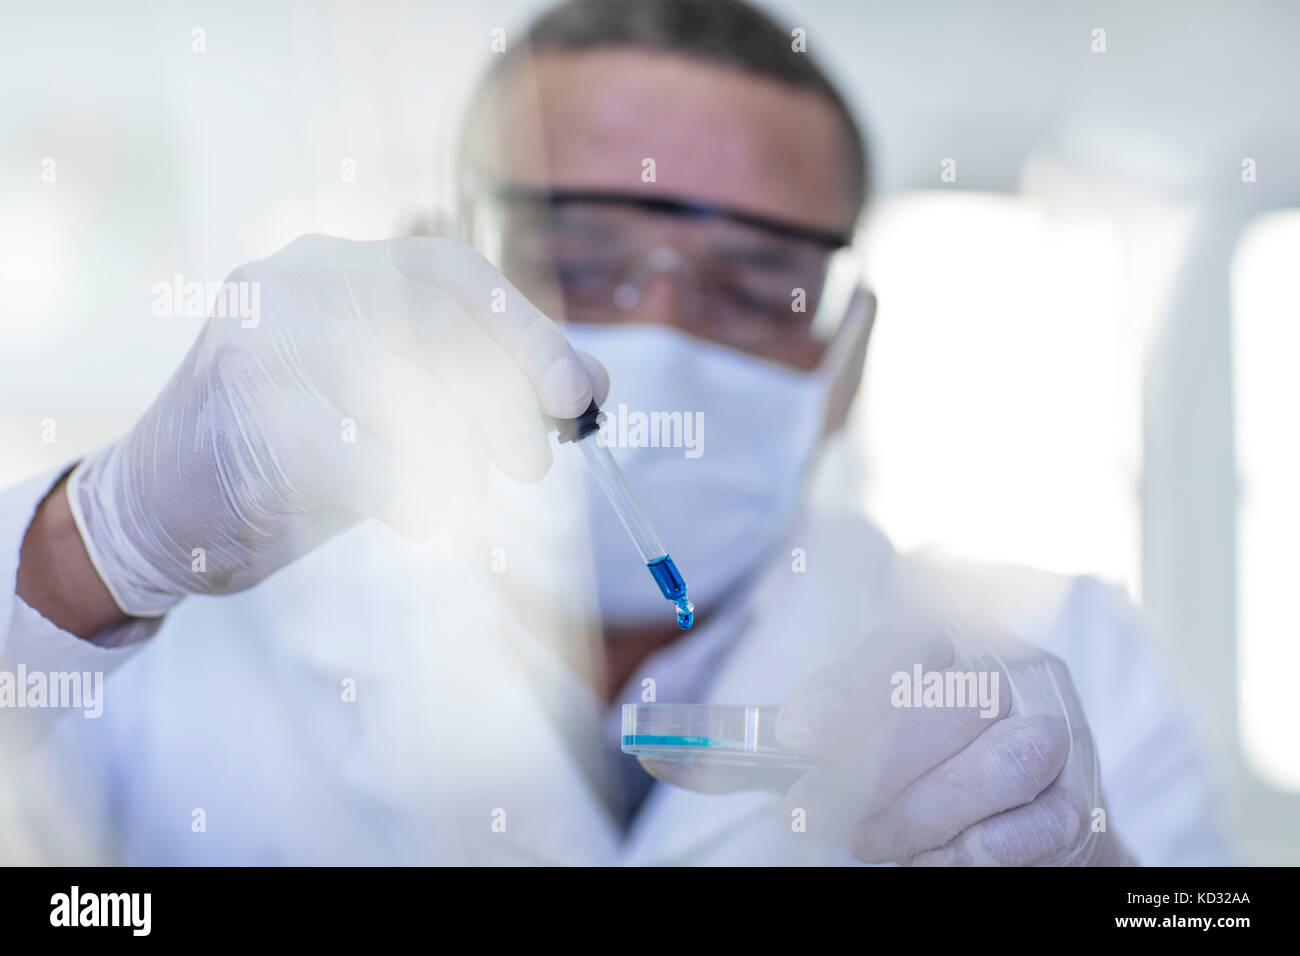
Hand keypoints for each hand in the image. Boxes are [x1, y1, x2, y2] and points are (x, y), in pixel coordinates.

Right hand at [66, 234, 607, 616]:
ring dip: (457, 462)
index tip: (580, 394)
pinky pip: (364, 459)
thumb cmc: (299, 450)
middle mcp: (294, 284)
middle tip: (532, 465)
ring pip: (407, 394)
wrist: (160, 507)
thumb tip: (592, 385)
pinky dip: (409, 496)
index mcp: (338, 266)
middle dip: (505, 405)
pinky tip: (412, 518)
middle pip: (439, 330)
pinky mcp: (243, 419)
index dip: (527, 330)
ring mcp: (260, 344)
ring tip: (456, 495)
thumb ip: (482, 384)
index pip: (452, 275)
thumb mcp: (397, 404)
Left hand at [643, 623, 1130, 865]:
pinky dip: (982, 846)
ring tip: (877, 841)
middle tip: (820, 815)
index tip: (794, 735)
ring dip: (928, 811)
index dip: (851, 686)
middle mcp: (1011, 670)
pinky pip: (1043, 820)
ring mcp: (1060, 731)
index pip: (907, 642)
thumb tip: (675, 751)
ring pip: (1007, 755)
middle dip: (880, 767)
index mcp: (950, 640)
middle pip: (954, 698)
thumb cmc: (924, 770)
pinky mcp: (1087, 799)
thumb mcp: (858, 739)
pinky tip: (947, 854)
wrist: (1029, 818)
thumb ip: (794, 739)